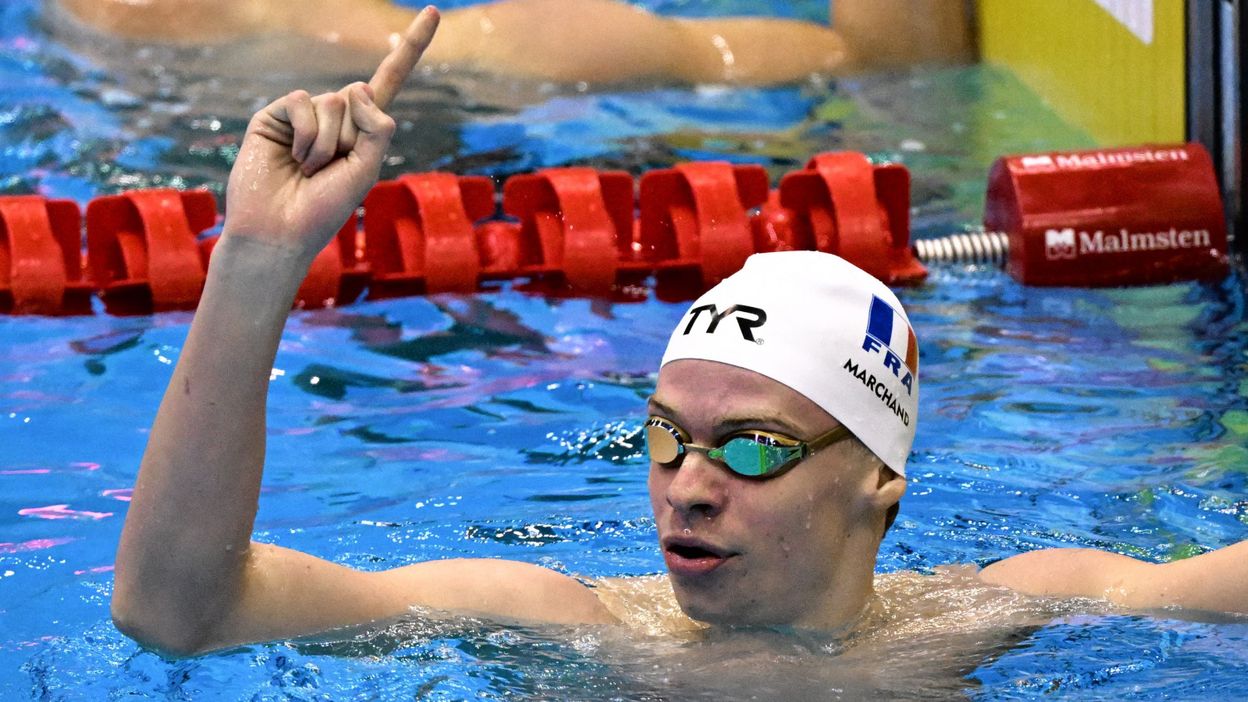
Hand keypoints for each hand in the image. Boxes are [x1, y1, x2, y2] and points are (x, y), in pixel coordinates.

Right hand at [220, 6, 439, 261]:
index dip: (411, 47)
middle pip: (360, 96)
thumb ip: (377, 129)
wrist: (279, 232)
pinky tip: (292, 158)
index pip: (391, 80)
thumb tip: (358, 86)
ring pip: (334, 101)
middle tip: (330, 170)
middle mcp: (336, 116)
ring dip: (327, 144)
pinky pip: (303, 101)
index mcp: (364, 129)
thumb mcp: (366, 171)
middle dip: (352, 137)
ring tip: (308, 170)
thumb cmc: (323, 210)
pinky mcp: (276, 115)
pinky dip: (305, 134)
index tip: (434, 12)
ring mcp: (305, 114)